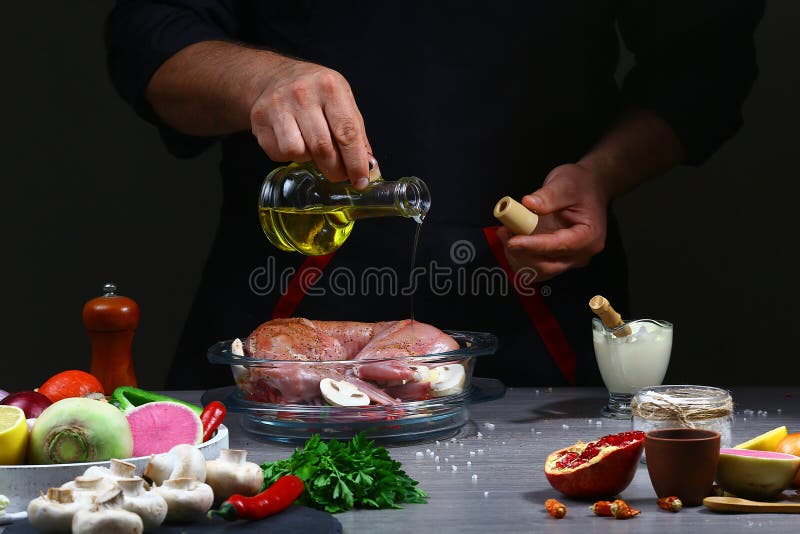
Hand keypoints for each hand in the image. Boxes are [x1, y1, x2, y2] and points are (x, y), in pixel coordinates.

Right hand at [249, 58, 372, 187]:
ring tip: (312, 149)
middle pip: (322, 147)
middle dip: (335, 170)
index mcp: (330, 87)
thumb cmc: (315, 93)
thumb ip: (356, 134)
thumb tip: (368, 168)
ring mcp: (277, 105)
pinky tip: (294, 142)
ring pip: (297, 152)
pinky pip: (279, 153)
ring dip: (309, 159)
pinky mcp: (259, 118)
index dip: (355, 162)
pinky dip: (289, 156)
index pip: (347, 132)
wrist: (274, 76)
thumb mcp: (342, 102)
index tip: (361, 181)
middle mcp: (302, 93)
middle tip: (339, 175)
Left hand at [497, 163, 609, 281]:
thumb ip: (548, 196)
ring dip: (517, 257)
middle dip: (521, 253)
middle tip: (505, 232)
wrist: (588, 188)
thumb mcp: (565, 183)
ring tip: (506, 232)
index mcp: (589, 236)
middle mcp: (581, 253)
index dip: (533, 246)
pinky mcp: (556, 259)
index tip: (513, 241)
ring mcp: (569, 259)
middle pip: (547, 266)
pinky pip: (535, 267)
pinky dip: (519, 257)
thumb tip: (528, 203)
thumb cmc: (581, 185)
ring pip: (538, 271)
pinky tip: (511, 239)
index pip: (559, 246)